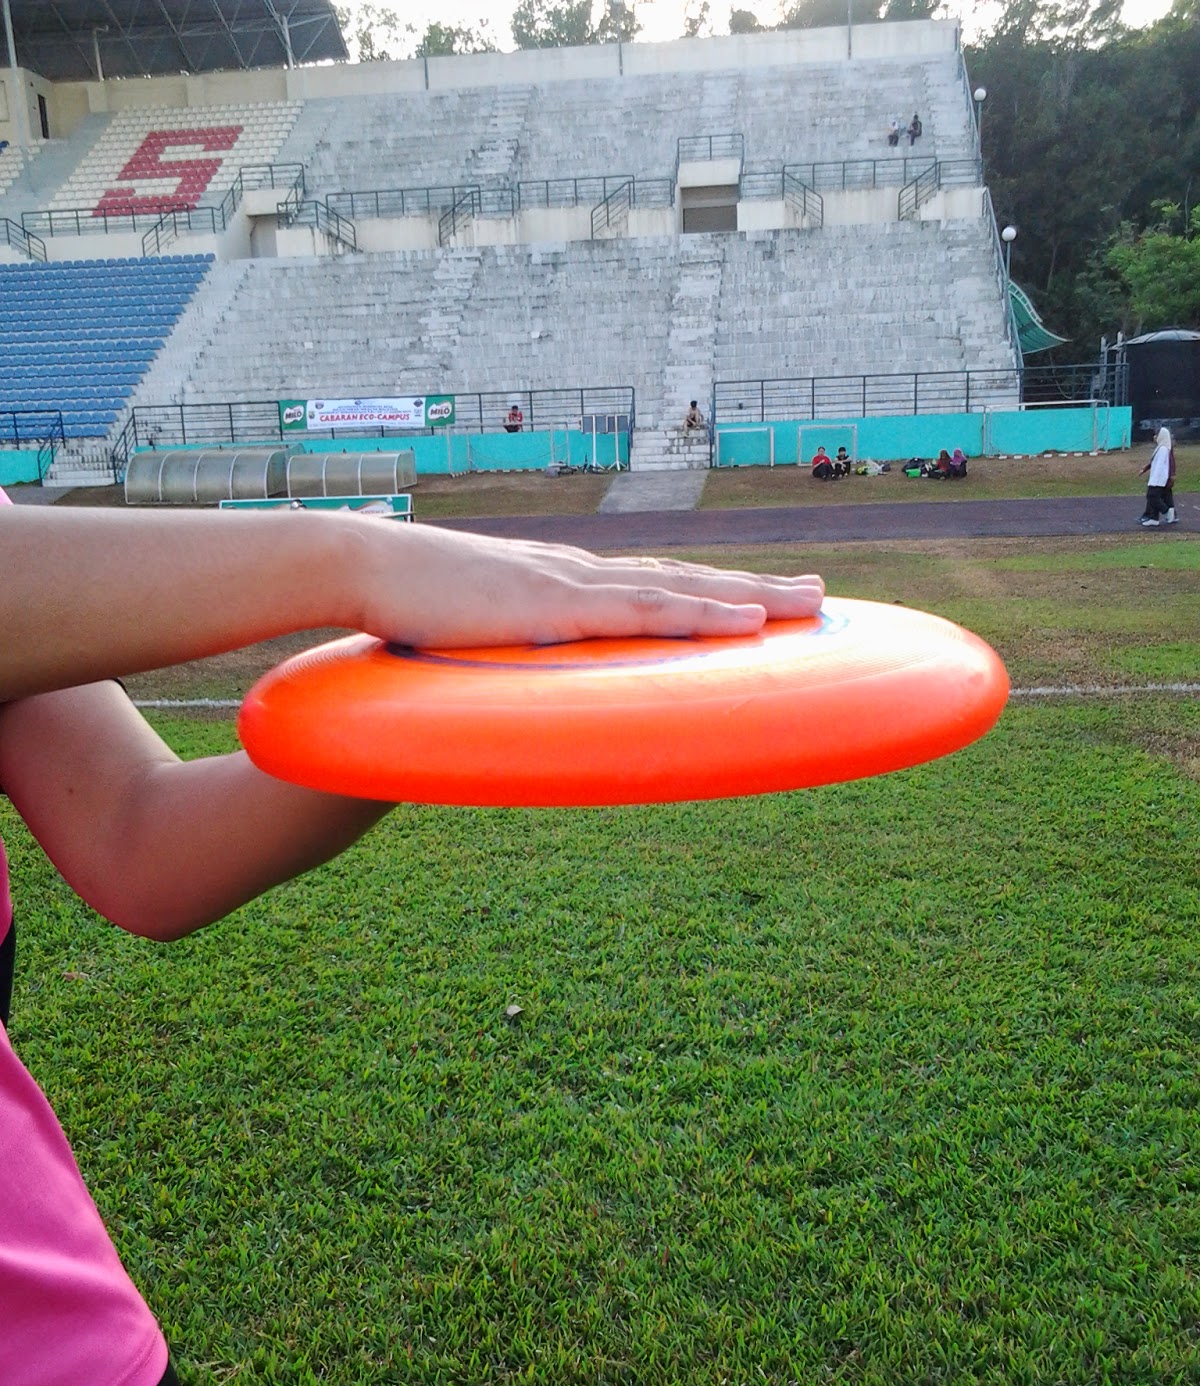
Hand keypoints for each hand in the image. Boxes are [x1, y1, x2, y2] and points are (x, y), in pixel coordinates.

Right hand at [351, 522, 824, 647]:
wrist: (361, 564)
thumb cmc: (405, 603)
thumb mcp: (470, 634)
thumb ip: (503, 652)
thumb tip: (512, 684)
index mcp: (564, 583)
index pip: (655, 585)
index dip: (711, 593)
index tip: (762, 602)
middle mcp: (581, 574)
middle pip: (686, 579)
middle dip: (757, 589)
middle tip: (818, 596)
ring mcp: (571, 585)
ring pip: (681, 590)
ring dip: (749, 598)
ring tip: (809, 604)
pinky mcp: (554, 605)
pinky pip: (643, 613)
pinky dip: (699, 614)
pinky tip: (745, 620)